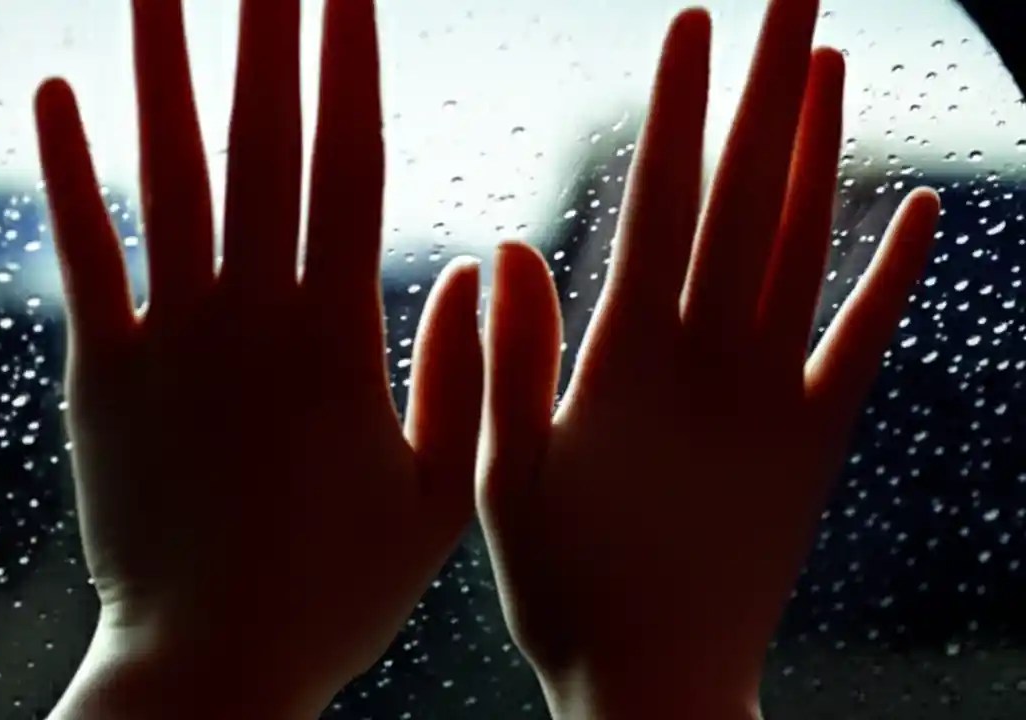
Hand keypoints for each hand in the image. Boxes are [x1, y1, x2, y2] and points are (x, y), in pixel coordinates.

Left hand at [34, 1, 481, 716]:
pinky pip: (84, 254)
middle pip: (260, 143)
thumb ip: (457, 375)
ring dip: (163, 68)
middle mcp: (252, 316)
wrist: (213, 663)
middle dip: (268, 32)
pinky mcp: (100, 374)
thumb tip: (467, 268)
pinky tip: (53, 92)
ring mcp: (170, 338)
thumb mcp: (437, 493)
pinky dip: (65, 173)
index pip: (350, 165)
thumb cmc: (335, 591)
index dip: (349, 66)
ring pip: (168, 175)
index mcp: (337, 336)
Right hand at [477, 2, 940, 717]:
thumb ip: (507, 357)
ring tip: (831, 62)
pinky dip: (894, 275)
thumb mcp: (501, 472)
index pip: (659, 204)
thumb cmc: (564, 586)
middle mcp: (710, 360)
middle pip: (747, 198)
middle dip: (765, 88)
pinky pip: (864, 343)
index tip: (693, 25)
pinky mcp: (815, 443)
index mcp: (627, 361)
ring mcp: (772, 397)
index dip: (678, 109)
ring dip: (822, 150)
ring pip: (804, 248)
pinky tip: (921, 209)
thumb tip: (512, 245)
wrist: (655, 686)